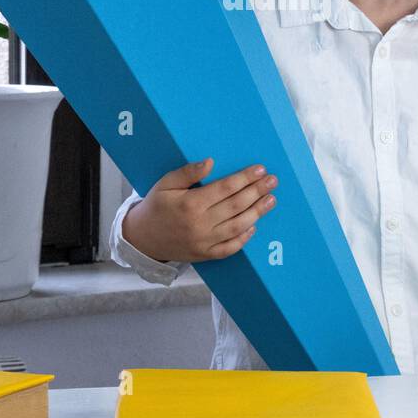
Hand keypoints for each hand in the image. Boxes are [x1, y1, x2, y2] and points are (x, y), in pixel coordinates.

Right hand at [122, 157, 277, 262]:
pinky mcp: (205, 255)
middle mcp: (200, 224)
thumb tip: (210, 162)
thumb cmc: (156, 205)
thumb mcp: (165, 184)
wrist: (143, 238)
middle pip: (236, 205)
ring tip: (271, 200)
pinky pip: (230, 248)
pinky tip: (254, 225)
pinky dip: (244, 237)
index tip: (261, 170)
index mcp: (190, 204)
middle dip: (257, 192)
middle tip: (273, 181)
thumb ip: (187, 172)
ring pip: (238, 226)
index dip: (245, 178)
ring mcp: (204, 242)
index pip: (226, 188)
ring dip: (257, 212)